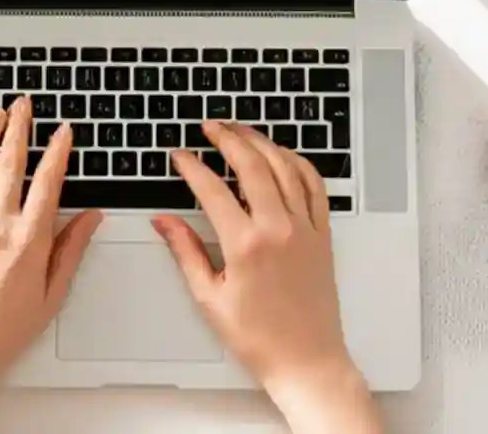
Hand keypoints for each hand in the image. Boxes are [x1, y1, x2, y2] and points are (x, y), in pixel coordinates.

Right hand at [154, 121, 381, 433]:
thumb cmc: (259, 338)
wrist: (306, 360)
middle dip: (228, 137)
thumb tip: (164, 222)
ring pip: (285, 167)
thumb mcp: (209, 297)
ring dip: (261, 142)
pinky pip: (314, 186)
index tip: (179, 155)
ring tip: (241, 131)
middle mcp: (279, 229)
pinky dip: (297, 163)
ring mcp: (305, 229)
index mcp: (245, 245)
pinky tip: (282, 155)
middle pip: (252, 164)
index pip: (211, 188)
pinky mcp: (323, 235)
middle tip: (210, 127)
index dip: (191, 166)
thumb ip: (186, 251)